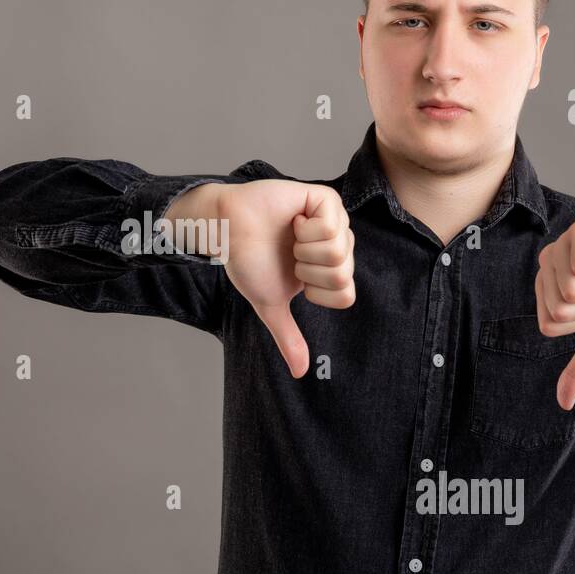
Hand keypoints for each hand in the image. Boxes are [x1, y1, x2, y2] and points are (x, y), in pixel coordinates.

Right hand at [214, 180, 355, 377]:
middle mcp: (338, 245)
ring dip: (304, 250)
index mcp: (330, 269)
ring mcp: (334, 221)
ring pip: (338, 251)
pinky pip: (331, 226)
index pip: (346, 294)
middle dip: (307, 271)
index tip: (296, 279)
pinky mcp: (324, 200)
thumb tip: (299, 373)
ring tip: (291, 237)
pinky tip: (294, 221)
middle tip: (291, 257)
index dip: (316, 293)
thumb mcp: (271, 304)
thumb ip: (288, 336)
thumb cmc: (248, 260)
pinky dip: (305, 229)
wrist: (228, 230)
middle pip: (343, 274)